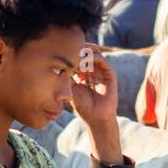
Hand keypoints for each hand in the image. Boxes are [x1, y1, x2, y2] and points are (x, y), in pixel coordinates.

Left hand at [71, 47, 122, 162]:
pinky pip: (102, 60)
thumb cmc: (82, 105)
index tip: (60, 53)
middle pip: (86, 52)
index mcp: (84, 73)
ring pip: (94, 53)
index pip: (77, 57)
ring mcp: (102, 71)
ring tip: (75, 55)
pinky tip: (83, 61)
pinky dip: (93, 57)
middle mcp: (94, 70)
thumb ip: (66, 75)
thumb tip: (57, 62)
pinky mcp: (110, 74)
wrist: (95, 117)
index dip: (70, 53)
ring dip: (84, 52)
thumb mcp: (70, 88)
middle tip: (67, 50)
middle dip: (77, 50)